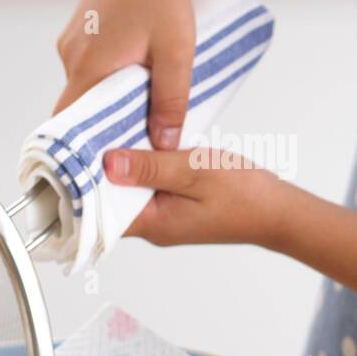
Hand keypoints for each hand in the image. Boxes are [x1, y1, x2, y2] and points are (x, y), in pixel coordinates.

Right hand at [53, 0, 195, 148]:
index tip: (103, 171)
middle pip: (80, 110)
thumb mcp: (176, 52)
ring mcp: (73, 43)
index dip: (83, 152)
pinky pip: (93, 69)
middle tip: (138, 144)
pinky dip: (112, 80)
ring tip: (147, 108)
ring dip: (114, 101)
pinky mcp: (82, 32)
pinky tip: (141, 76)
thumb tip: (164, 145)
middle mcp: (71, 57)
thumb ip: (171, 102)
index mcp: (88, 67)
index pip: (70, 126)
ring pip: (89, 89)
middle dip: (107, 129)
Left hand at [103, 145, 287, 247]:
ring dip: (127, 164)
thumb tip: (108, 163)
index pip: (100, 209)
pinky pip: (150, 187)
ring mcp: (165, 217)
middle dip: (104, 167)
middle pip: (113, 198)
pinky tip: (147, 143)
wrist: (278, 211)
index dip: (85, 181)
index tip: (78, 150)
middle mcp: (153, 225)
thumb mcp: (193, 171)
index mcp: (152, 223)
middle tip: (99, 130)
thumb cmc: (243, 194)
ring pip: (132, 190)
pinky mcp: (176, 206)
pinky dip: (146, 166)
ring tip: (119, 130)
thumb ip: (150, 167)